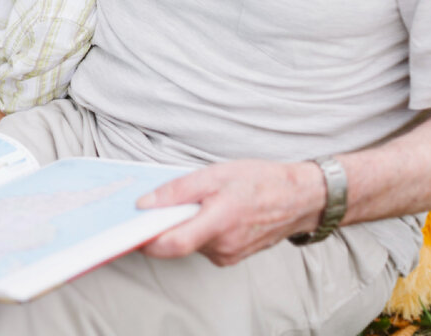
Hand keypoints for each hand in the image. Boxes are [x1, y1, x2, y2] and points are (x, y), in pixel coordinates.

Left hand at [136, 159, 325, 265]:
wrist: (300, 198)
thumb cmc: (261, 181)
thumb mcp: (216, 173)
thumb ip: (178, 191)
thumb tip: (145, 204)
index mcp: (219, 223)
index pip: (172, 244)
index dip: (146, 239)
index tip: (130, 227)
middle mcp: (222, 247)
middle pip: (177, 243)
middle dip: (164, 224)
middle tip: (158, 202)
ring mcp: (228, 255)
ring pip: (190, 243)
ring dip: (183, 224)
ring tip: (196, 200)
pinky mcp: (232, 256)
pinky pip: (203, 245)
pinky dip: (197, 229)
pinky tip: (208, 210)